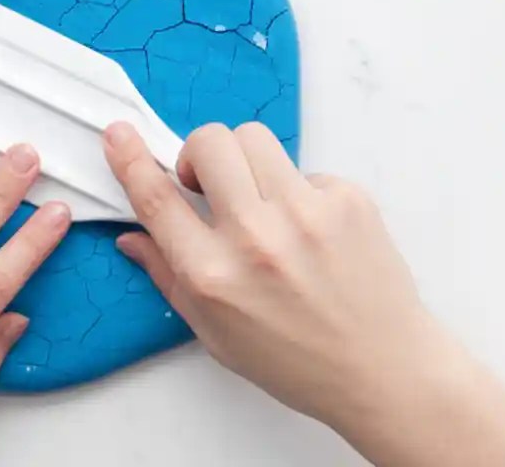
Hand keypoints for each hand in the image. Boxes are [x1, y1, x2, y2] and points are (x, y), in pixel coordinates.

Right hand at [104, 121, 504, 466]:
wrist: (384, 370)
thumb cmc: (298, 361)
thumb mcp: (214, 333)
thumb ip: (169, 277)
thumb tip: (133, 238)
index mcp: (212, 275)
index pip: (156, 199)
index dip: (131, 159)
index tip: (120, 135)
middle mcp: (256, 238)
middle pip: (208, 143)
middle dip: (199, 154)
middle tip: (208, 183)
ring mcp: (306, 213)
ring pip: (253, 138)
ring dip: (244, 161)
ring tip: (260, 199)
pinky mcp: (348, 199)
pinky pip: (303, 167)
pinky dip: (296, 189)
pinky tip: (309, 229)